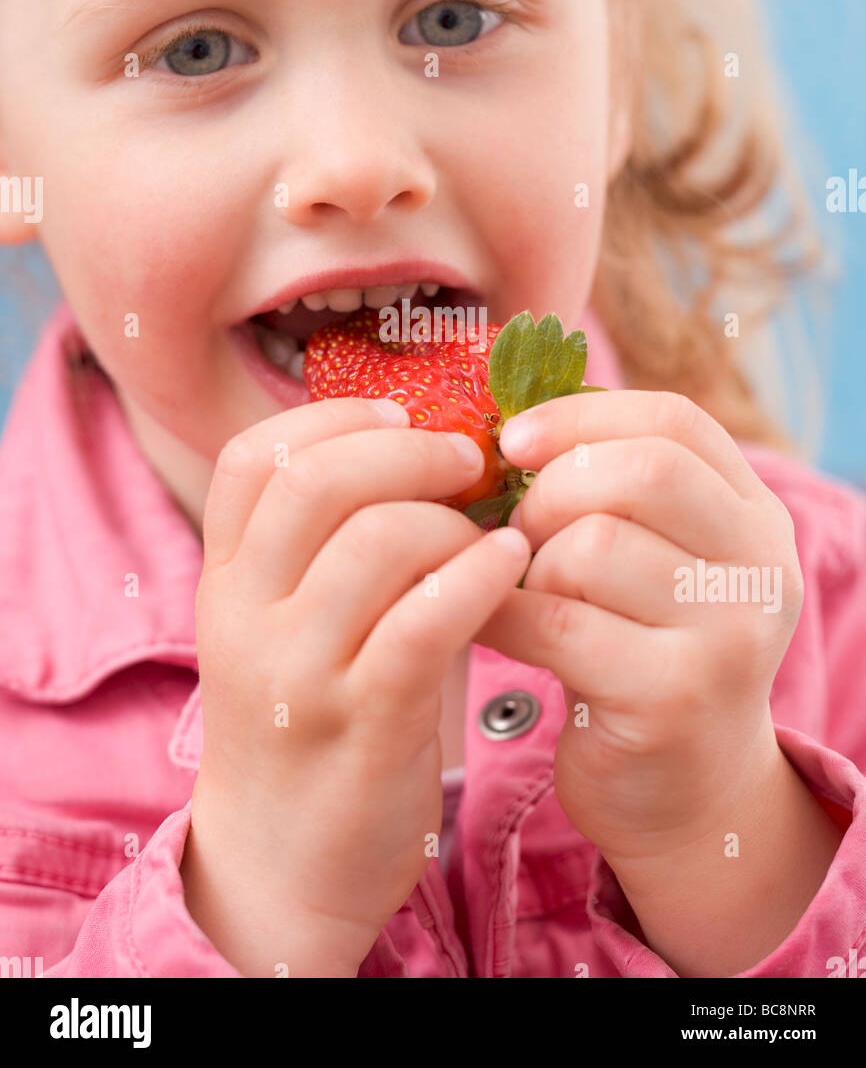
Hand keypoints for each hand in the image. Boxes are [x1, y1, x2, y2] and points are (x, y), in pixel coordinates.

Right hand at [182, 397, 529, 976]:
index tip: (402, 414)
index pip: (251, 456)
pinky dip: (478, 574)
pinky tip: (509, 565)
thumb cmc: (307, 726)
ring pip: (378, 539)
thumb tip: (430, 451)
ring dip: (454, 518)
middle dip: (407, 449)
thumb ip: (331, 547)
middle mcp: (244, 614)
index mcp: (224, 580)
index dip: (333, 417)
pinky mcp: (360, 722)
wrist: (280, 866)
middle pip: (316, 480)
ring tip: (493, 532)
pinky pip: (425, 618)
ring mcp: (296, 670)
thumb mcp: (287, 628)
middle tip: (468, 460)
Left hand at [477, 390, 802, 867]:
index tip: (515, 439)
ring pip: (592, 545)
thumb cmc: (645, 653)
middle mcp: (760, 569)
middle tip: (516, 532)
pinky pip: (558, 622)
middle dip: (551, 490)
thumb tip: (510, 424)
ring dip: (529, 564)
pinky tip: (490, 622)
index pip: (675, 422)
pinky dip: (503, 613)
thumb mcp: (657, 561)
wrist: (688, 795)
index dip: (583, 415)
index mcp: (755, 517)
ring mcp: (727, 637)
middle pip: (640, 472)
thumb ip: (612, 491)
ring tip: (524, 592)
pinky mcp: (673, 698)